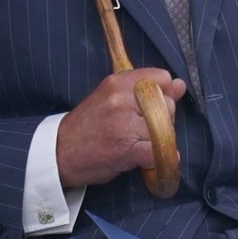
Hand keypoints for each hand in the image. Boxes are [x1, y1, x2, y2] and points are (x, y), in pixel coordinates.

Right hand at [56, 68, 185, 188]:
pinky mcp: (127, 150)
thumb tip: (181, 85)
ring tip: (139, 144)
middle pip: (168, 105)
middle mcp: (121, 100)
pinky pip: (159, 151)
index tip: (153, 105)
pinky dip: (159, 158)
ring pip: (166, 129)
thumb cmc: (87, 125)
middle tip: (142, 130)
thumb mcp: (110, 97)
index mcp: (118, 82)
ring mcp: (124, 125)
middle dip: (163, 119)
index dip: (164, 94)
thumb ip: (145, 90)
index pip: (162, 79)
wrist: (56, 154)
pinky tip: (148, 159)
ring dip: (159, 140)